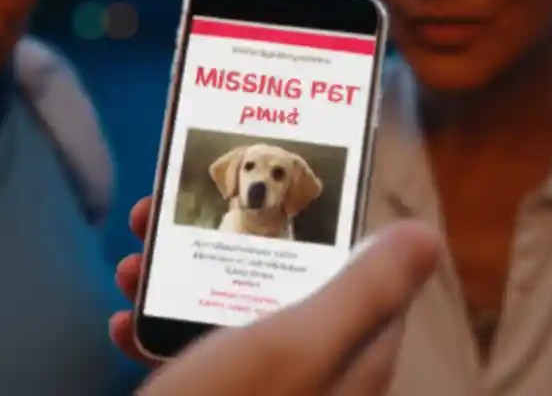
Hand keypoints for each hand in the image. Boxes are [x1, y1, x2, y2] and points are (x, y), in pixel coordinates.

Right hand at [109, 197, 439, 394]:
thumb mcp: (294, 345)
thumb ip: (364, 291)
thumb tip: (427, 234)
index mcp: (350, 358)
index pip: (360, 269)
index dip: (321, 218)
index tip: (268, 176)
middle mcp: (314, 379)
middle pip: (283, 283)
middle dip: (227, 241)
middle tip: (170, 212)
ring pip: (232, 314)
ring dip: (182, 278)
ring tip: (135, 262)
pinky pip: (196, 358)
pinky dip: (160, 332)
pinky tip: (123, 324)